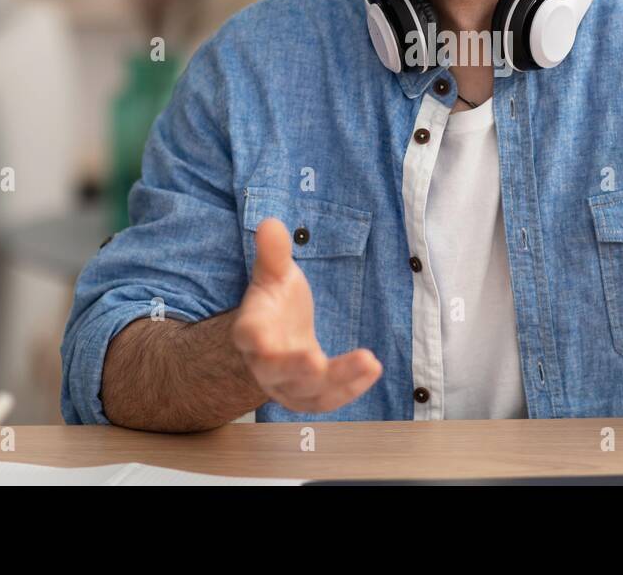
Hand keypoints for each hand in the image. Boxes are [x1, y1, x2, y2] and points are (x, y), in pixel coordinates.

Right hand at [231, 217, 382, 412]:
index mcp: (252, 330)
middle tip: (316, 362)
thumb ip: (273, 253)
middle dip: (295, 369)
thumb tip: (270, 223)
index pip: (249, 337)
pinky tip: (373, 369)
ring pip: (309, 391)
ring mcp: (288, 384)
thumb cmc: (275, 302)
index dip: (255, 339)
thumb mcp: (275, 274)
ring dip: (339, 380)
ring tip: (369, 362)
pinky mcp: (310, 396)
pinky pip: (329, 399)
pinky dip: (351, 388)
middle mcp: (265, 363)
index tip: (261, 337)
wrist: (277, 337)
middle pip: (276, 371)